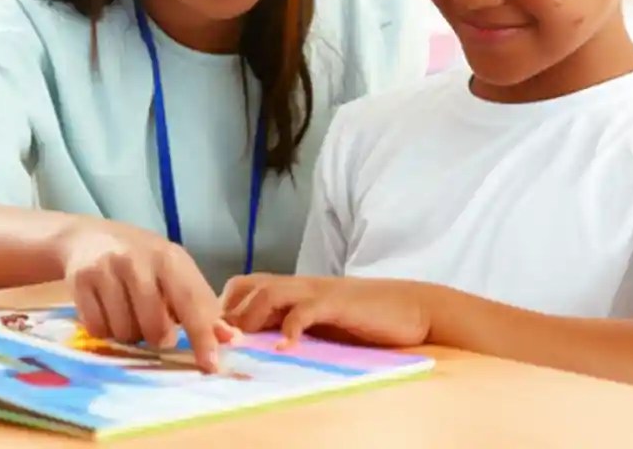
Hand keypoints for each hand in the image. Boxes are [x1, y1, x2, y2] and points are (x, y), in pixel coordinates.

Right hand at [57, 218, 234, 371]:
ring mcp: (107, 270)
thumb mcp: (174, 270)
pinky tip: (108, 312)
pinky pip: (98, 330)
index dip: (202, 335)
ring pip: (125, 333)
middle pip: (155, 327)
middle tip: (155, 326)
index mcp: (169, 257)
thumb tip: (231, 339)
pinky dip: (106, 331)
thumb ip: (201, 304)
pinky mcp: (80, 282)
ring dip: (130, 334)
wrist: (88, 237)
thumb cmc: (142, 258)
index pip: (191, 302)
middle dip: (158, 337)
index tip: (210, 364)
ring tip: (129, 313)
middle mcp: (137, 261)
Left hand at [220, 274, 430, 348]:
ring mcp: (319, 291)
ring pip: (270, 292)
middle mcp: (302, 285)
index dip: (228, 306)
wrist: (412, 307)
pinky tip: (283, 347)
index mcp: (297, 289)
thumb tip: (265, 342)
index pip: (247, 284)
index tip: (221, 334)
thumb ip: (296, 323)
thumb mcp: (323, 321)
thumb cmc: (368, 316)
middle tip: (226, 341)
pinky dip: (290, 328)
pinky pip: (305, 310)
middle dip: (231, 312)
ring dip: (251, 318)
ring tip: (244, 344)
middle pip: (251, 285)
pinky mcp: (337, 303)